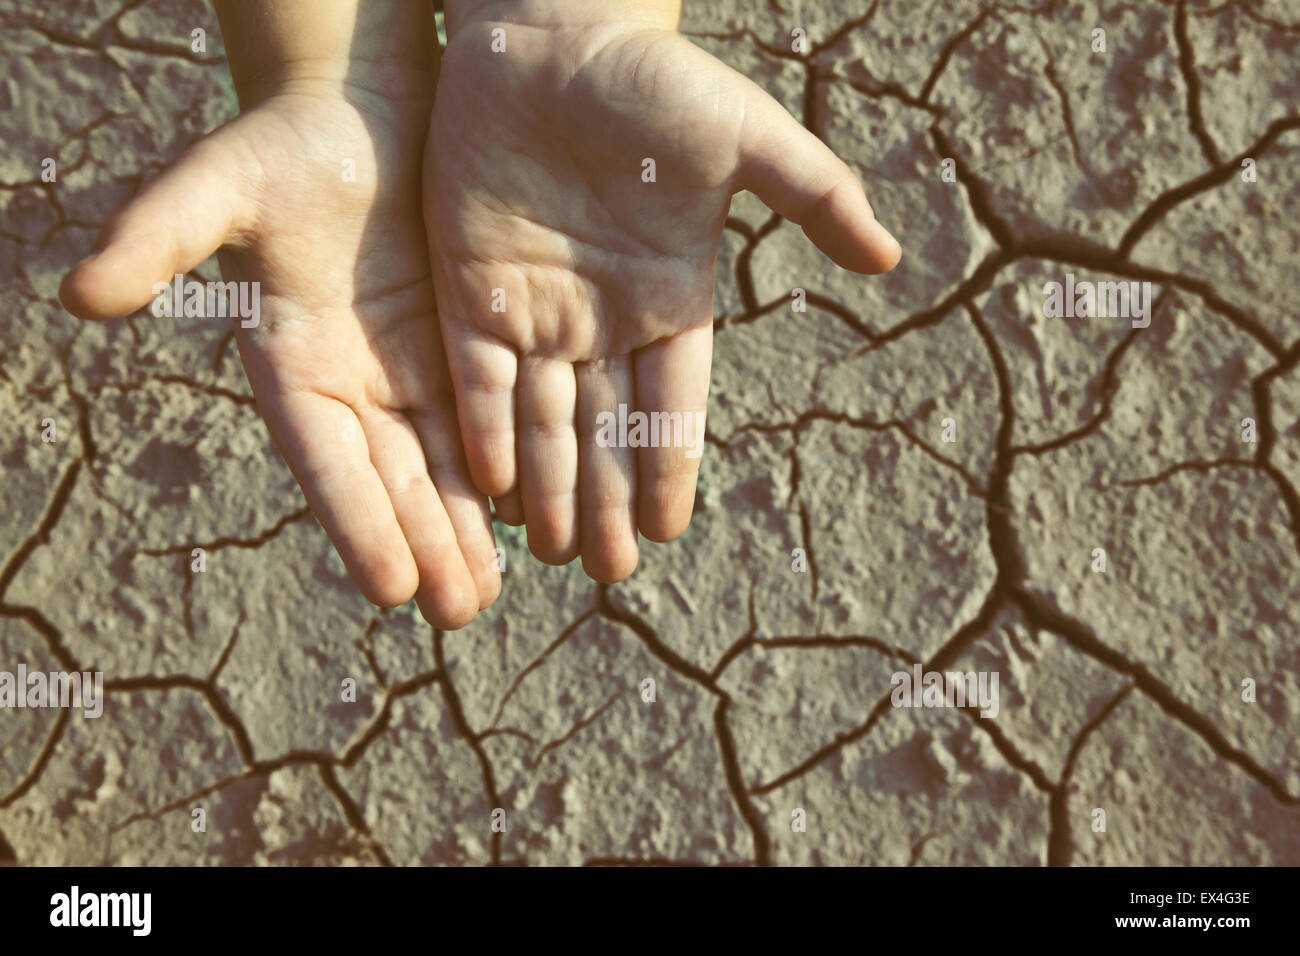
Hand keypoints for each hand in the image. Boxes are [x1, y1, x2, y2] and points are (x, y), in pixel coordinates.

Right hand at [60, 80, 500, 627]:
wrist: (361, 113)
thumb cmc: (282, 146)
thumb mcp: (218, 185)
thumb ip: (157, 236)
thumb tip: (79, 295)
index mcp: (294, 369)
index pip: (328, 463)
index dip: (360, 523)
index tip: (393, 586)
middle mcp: (355, 386)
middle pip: (395, 480)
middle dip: (428, 546)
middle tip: (461, 611)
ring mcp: (411, 372)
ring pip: (445, 464)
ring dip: (470, 527)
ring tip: (495, 587)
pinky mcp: (462, 349)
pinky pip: (487, 419)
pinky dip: (508, 468)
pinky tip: (537, 512)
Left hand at [427, 0, 900, 581]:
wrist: (554, 31)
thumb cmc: (654, 79)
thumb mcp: (746, 135)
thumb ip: (815, 194)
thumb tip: (891, 255)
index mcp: (670, 297)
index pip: (674, 406)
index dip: (671, 467)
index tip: (671, 532)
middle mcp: (602, 318)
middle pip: (608, 430)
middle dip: (607, 500)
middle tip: (609, 573)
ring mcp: (536, 307)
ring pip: (544, 418)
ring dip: (547, 486)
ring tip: (554, 555)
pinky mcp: (473, 287)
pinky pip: (480, 377)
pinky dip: (489, 429)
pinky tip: (493, 485)